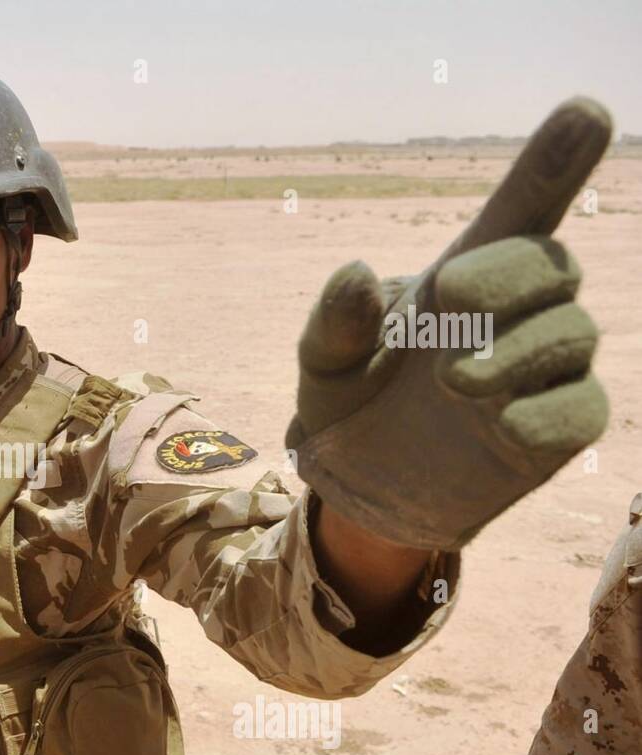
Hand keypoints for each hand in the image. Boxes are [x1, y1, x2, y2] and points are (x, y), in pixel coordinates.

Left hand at [286, 97, 611, 549]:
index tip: (586, 110)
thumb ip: (334, 321)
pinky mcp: (557, 427)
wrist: (358, 490)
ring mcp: (544, 370)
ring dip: (518, 351)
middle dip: (509, 276)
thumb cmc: (345, 406)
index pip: (523, 208)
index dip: (556, 161)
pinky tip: (499, 426)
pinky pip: (583, 411)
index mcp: (463, 278)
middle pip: (554, 263)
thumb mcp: (322, 364)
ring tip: (451, 382)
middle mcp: (516, 313)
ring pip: (573, 334)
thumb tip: (356, 271)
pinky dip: (547, 415)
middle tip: (448, 304)